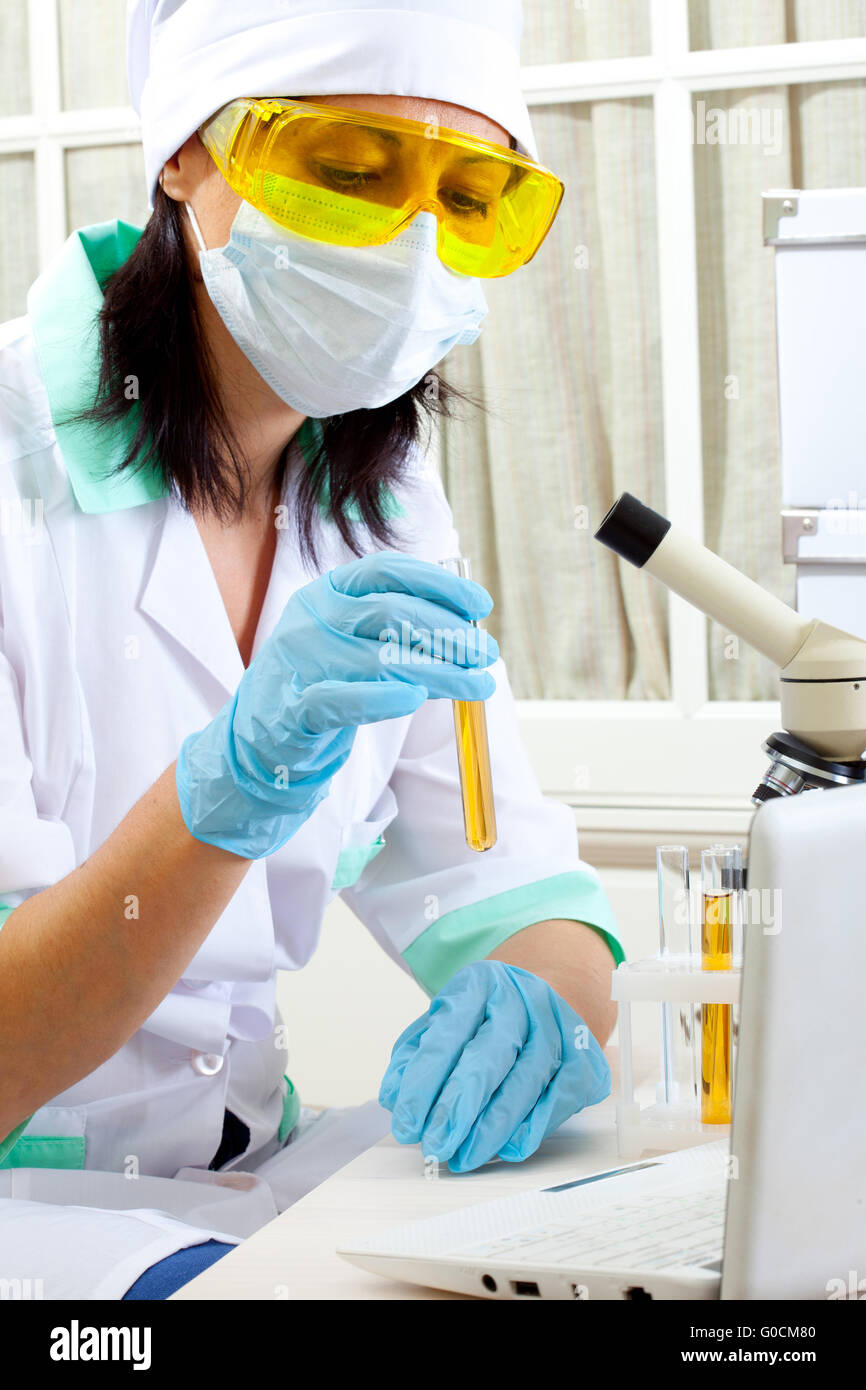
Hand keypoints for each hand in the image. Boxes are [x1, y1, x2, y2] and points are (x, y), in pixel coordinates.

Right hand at [176, 551, 496, 857]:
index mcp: (327, 592)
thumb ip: (397, 627)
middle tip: (486, 653)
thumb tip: (466, 628)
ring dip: (437, 672)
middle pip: (389, 613)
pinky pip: (342, 700)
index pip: (386, 572)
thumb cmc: (322, 681)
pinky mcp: (294, 709)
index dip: (438, 584)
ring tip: (478, 685)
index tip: (480, 605)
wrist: (259, 736)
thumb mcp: (353, 640)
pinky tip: (417, 698)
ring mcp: (300, 662)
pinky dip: (382, 698)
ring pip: (378, 659)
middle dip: (447, 633)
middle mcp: (312, 619)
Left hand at [379, 960, 609, 1172]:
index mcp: (479, 983)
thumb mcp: (443, 1020)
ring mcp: (558, 1025)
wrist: (545, 993)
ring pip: (526, 1081)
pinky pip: (561, 1095)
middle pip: (488, 1057)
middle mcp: (522, 998)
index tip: (406, 1124)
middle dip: (458, 1108)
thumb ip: (415, 1054)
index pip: (446, 1035)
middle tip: (435, 1146)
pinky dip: (535, 1126)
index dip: (424, 1084)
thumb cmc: (484, 1017)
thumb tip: (393, 1097)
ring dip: (493, 1127)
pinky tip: (509, 1148)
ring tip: (464, 1157)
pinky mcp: (585, 1054)